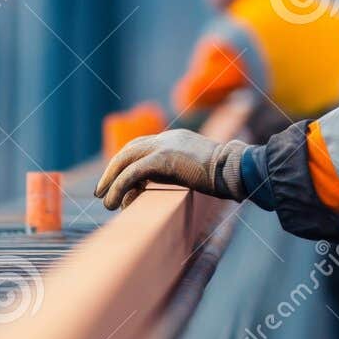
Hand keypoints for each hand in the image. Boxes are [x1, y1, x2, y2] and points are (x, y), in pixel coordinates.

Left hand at [95, 130, 248, 209]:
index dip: (127, 163)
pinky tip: (114, 201)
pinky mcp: (163, 158)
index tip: (118, 182)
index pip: (142, 146)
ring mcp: (165, 145)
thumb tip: (172, 189)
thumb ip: (181, 174)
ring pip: (126, 159)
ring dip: (111, 180)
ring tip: (104, 200)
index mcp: (175, 138)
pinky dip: (120, 187)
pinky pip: (133, 173)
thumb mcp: (198, 172)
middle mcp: (167, 137)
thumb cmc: (225, 176)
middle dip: (112, 170)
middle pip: (129, 150)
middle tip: (101, 190)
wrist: (237, 169)